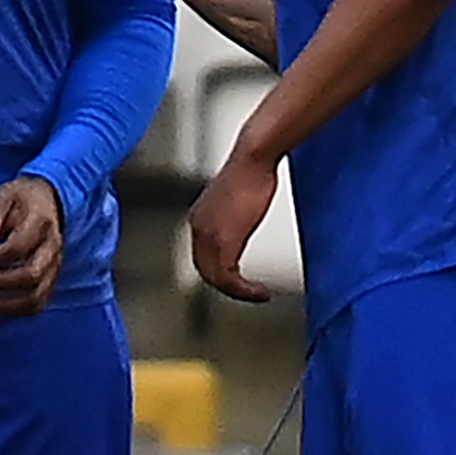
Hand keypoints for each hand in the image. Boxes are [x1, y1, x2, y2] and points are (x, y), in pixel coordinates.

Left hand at [0, 175, 66, 316]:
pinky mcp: (52, 279)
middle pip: (30, 275)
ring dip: (2, 305)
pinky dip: (13, 311)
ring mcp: (56, 266)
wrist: (48, 201)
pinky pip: (37, 304)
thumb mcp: (2, 197)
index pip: (18, 247)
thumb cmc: (19, 199)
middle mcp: (53, 247)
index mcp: (40, 223)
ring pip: (35, 297)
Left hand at [188, 152, 280, 304]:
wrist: (253, 159)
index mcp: (199, 220)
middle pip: (205, 272)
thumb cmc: (250, 172)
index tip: (237, 280)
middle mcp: (198, 229)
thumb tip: (241, 225)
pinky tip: (257, 291)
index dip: (219, 273)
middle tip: (248, 293)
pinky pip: (228, 279)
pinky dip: (244, 290)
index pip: (202, 258)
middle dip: (227, 286)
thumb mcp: (237, 201)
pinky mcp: (224, 242)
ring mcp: (208, 236)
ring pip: (215, 279)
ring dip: (237, 292)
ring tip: (256, 294)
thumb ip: (233, 218)